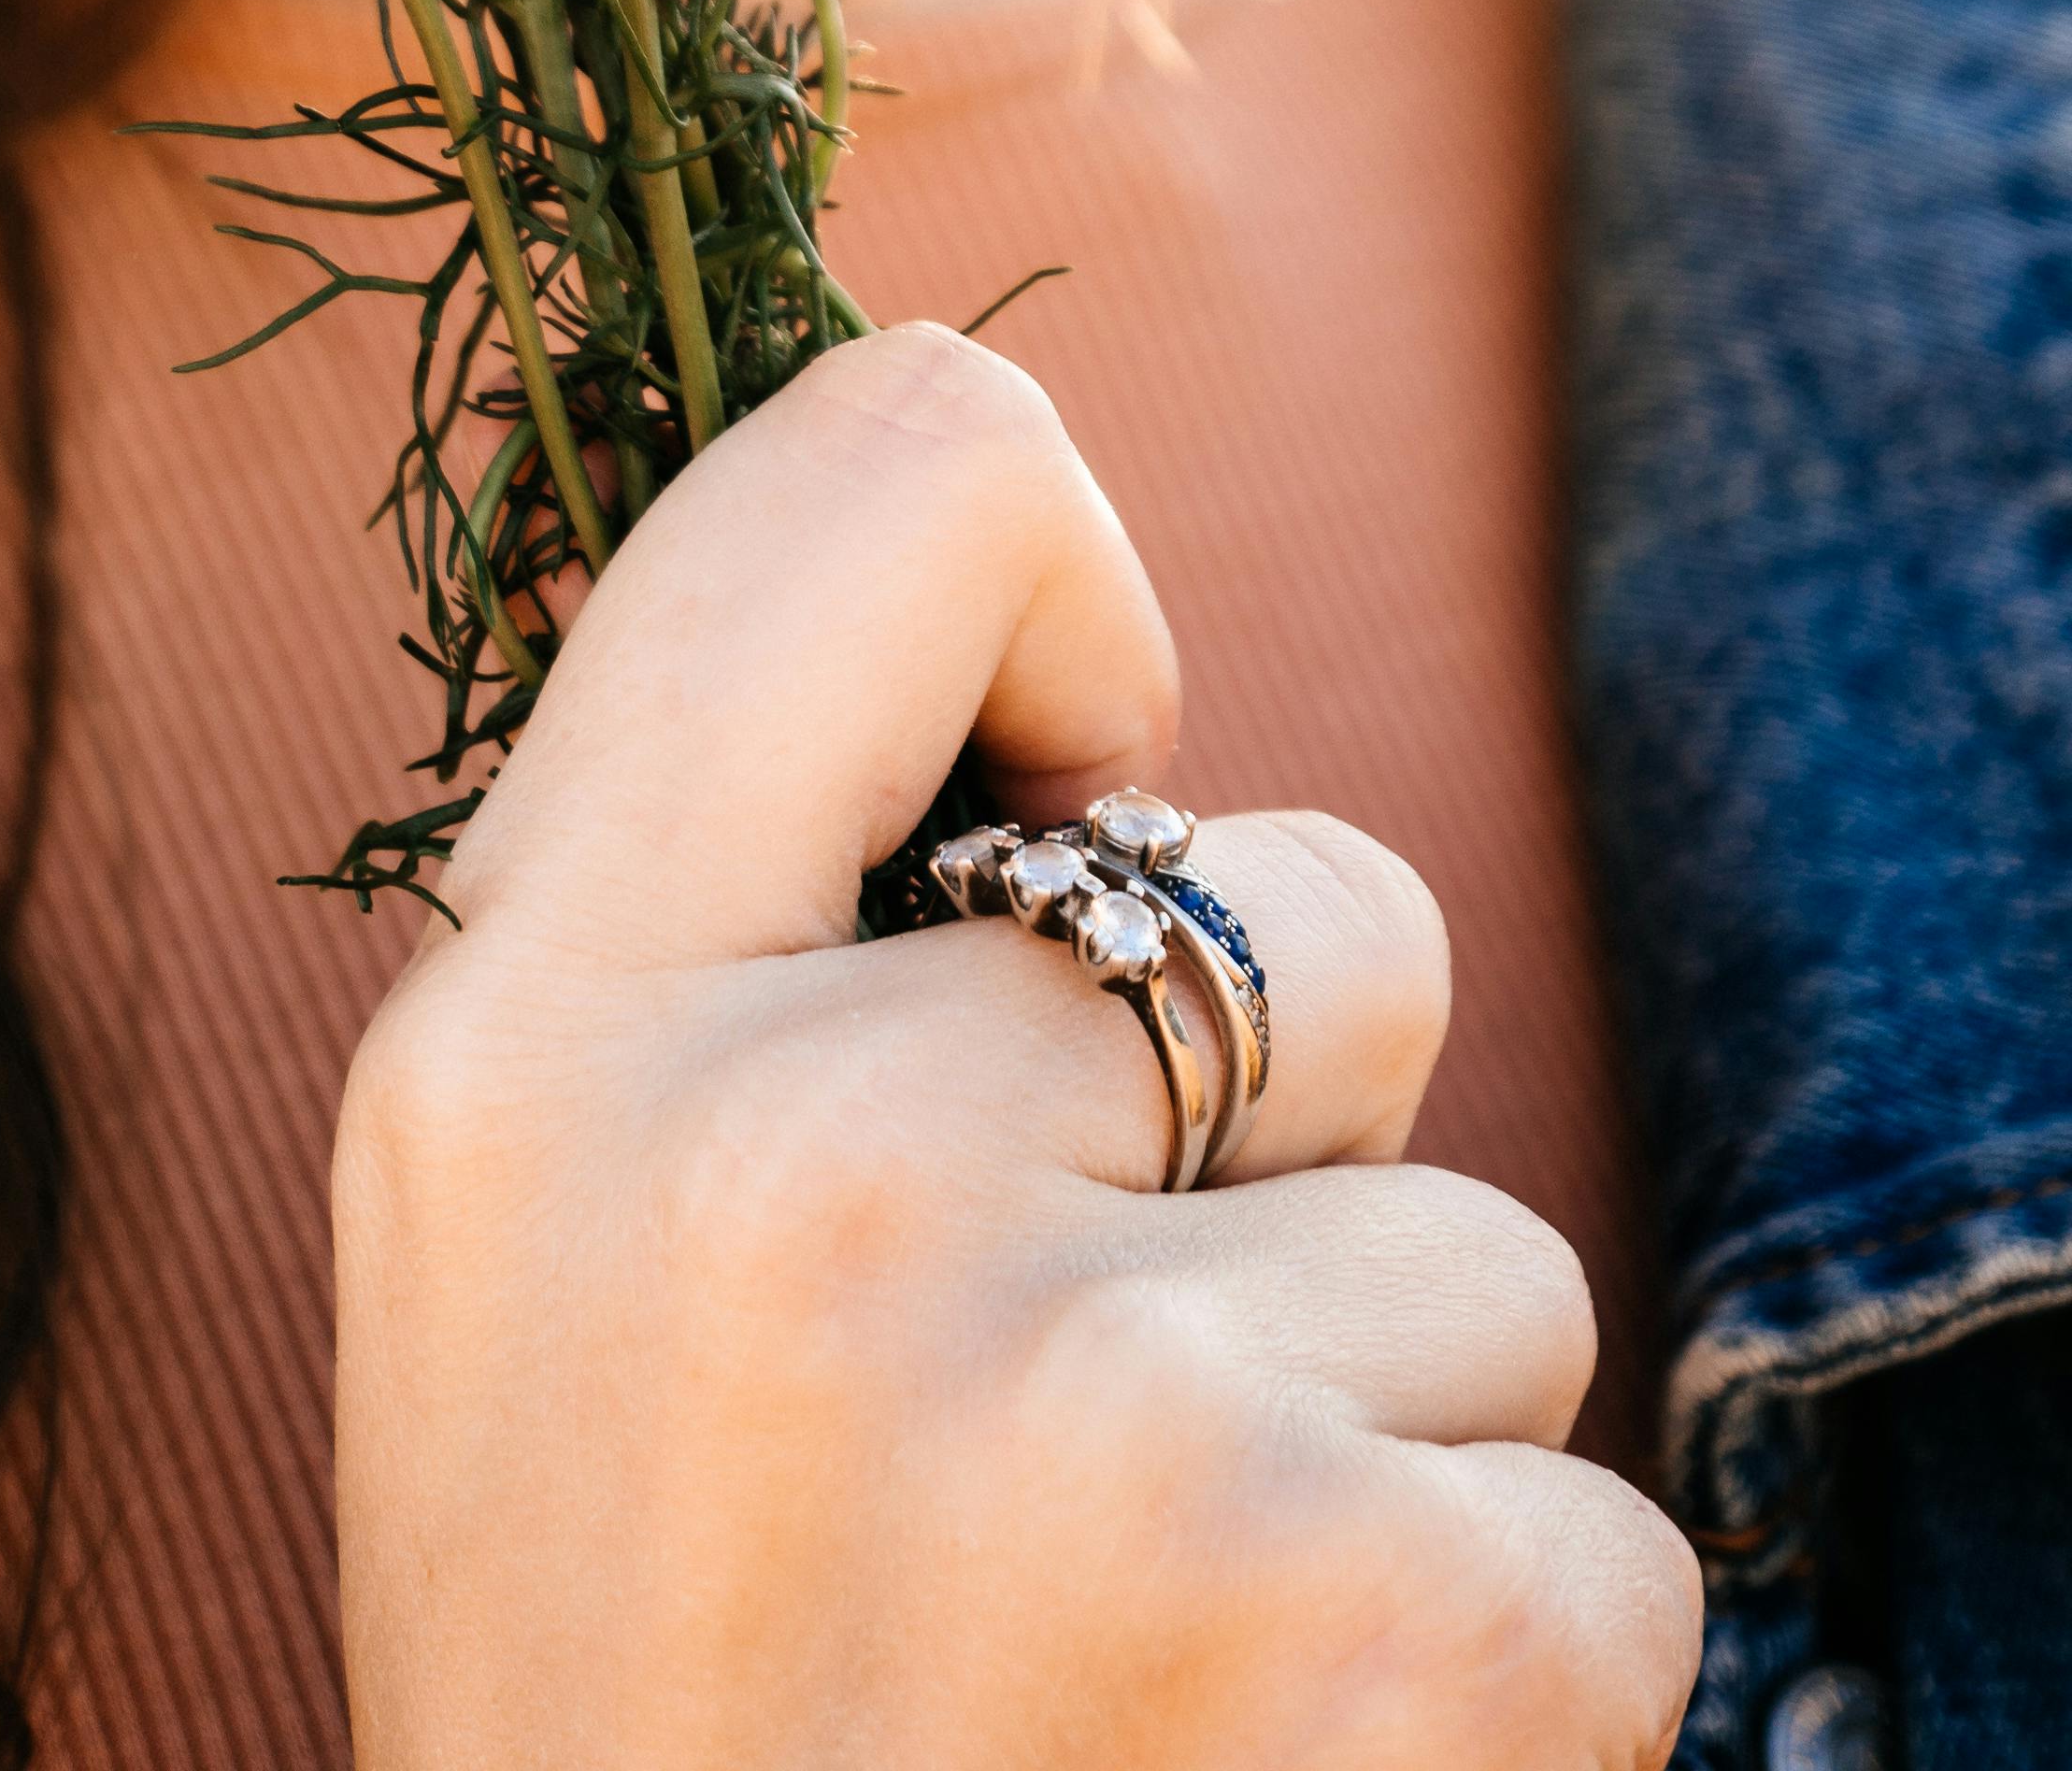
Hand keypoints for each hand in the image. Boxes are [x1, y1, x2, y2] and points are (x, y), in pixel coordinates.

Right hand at [333, 324, 1699, 1768]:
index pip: (886, 469)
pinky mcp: (1383, 1631)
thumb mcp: (518, 1276)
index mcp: (527, 1044)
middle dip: (1262, 1144)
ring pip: (1476, 1228)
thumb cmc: (657, 1727)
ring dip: (1378, 1440)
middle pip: (1292, 891)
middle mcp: (785, 1170)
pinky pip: (1596, 1506)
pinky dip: (1489, 1676)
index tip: (1060, 793)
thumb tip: (1072, 693)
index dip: (1051, 584)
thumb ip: (722, 930)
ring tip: (1131, 1674)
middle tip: (1043, 1450)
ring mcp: (1088, 1404)